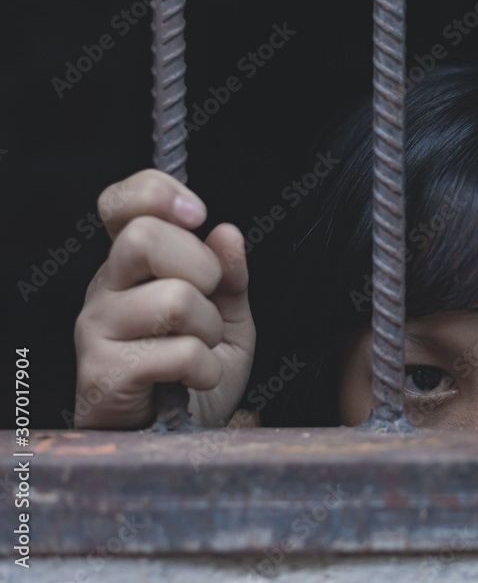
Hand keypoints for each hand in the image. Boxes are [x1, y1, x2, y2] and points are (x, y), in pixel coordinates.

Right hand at [73, 169, 254, 428]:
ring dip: (209, 329)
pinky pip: (176, 352)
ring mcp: (97, 329)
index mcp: (133, 265)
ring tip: (203, 348)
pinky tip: (196, 378)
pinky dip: (205, 368)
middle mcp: (105, 288)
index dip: (156, 192)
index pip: (120, 202)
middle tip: (208, 302)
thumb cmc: (196, 372)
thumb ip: (229, 276)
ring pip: (173, 299)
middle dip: (201, 269)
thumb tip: (227, 232)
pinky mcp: (102, 373)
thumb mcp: (227, 317)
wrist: (178, 438)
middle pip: (144, 238)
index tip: (197, 213)